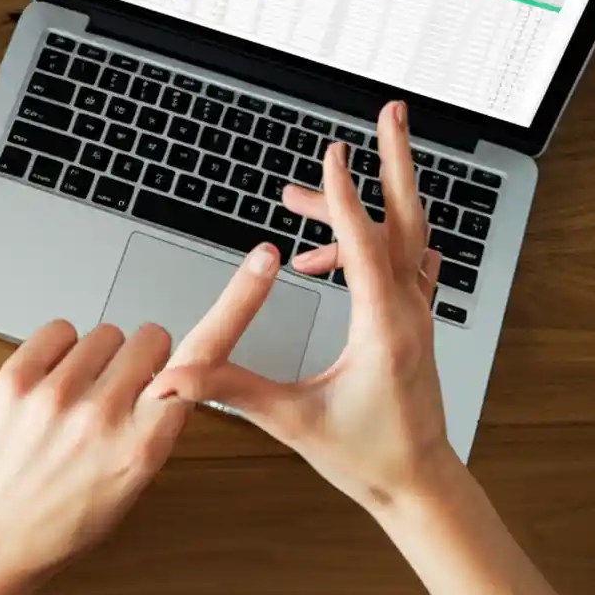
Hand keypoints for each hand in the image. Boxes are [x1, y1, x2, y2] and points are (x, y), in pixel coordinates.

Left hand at [0, 246, 282, 594]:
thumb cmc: (68, 518)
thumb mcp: (135, 483)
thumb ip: (158, 423)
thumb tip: (169, 372)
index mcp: (144, 446)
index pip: (203, 363)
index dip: (235, 307)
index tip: (260, 265)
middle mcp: (103, 416)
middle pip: (150, 337)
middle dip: (143, 359)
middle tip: (118, 394)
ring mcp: (55, 396)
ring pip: (105, 332)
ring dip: (99, 358)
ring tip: (76, 401)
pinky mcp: (15, 380)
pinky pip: (58, 329)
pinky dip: (60, 350)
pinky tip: (53, 385)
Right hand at [152, 101, 454, 512]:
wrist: (417, 482)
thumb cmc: (365, 456)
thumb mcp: (290, 421)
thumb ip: (231, 390)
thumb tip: (177, 376)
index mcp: (383, 328)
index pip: (363, 244)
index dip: (341, 195)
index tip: (330, 154)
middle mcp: (408, 311)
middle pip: (407, 216)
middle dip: (395, 160)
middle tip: (390, 112)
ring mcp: (417, 313)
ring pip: (404, 235)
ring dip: (364, 202)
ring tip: (298, 195)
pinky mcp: (412, 321)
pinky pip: (401, 261)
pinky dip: (369, 240)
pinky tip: (332, 252)